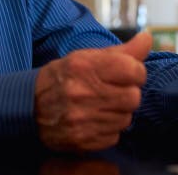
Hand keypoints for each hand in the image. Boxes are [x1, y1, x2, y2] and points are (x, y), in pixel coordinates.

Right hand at [34, 32, 150, 151]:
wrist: (29, 106)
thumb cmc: (63, 78)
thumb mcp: (86, 57)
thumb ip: (121, 51)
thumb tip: (148, 37)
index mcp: (84, 66)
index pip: (133, 69)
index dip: (136, 71)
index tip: (128, 73)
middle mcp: (82, 92)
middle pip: (133, 97)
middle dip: (128, 93)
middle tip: (114, 90)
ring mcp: (81, 119)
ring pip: (126, 118)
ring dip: (119, 112)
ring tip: (102, 105)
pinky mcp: (82, 140)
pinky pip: (114, 135)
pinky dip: (109, 128)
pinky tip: (95, 119)